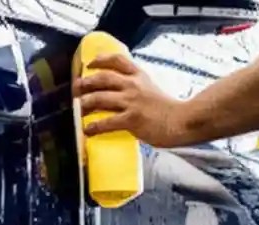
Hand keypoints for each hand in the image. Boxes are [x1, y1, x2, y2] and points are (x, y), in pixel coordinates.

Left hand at [73, 53, 192, 147]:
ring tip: (78, 109)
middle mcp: (133, 86)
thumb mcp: (153, 90)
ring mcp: (131, 102)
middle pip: (102, 78)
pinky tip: (88, 129)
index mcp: (139, 77)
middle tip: (76, 89)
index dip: (101, 60)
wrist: (182, 121)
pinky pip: (107, 121)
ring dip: (85, 103)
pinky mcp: (131, 119)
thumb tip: (122, 95)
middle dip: (85, 83)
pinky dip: (94, 126)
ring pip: (100, 98)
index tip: (90, 64)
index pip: (118, 60)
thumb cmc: (169, 110)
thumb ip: (138, 89)